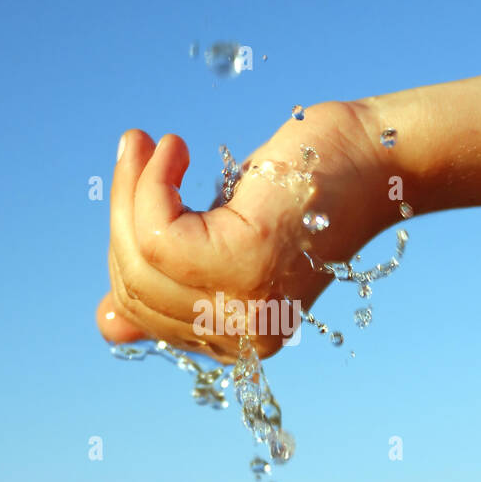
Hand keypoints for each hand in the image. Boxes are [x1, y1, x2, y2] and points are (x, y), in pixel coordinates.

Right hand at [96, 99, 388, 362]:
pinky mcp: (248, 263)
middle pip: (135, 288)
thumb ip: (172, 283)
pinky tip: (173, 149)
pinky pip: (160, 234)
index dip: (121, 250)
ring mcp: (247, 306)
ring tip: (153, 144)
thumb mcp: (222, 241)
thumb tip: (107, 320)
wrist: (373, 158)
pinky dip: (152, 183)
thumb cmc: (301, 189)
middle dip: (122, 215)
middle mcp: (246, 337)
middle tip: (137, 149)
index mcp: (239, 338)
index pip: (139, 316)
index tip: (133, 188)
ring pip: (142, 259)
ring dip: (134, 189)